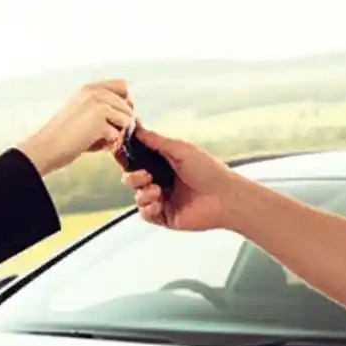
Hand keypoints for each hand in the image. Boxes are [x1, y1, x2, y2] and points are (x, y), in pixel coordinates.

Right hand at [17, 80, 133, 175]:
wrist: (46, 147)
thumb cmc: (64, 136)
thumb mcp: (82, 114)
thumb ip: (103, 110)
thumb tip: (131, 118)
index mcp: (90, 88)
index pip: (123, 86)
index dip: (126, 102)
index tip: (119, 117)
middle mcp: (95, 92)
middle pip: (128, 106)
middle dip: (124, 123)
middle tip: (110, 135)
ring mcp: (98, 104)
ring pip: (127, 120)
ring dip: (117, 134)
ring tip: (100, 141)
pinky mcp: (100, 120)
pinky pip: (118, 134)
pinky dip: (109, 144)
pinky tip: (93, 145)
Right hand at [118, 127, 239, 230]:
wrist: (225, 198)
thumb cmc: (208, 170)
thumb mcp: (181, 150)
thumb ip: (156, 141)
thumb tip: (137, 128)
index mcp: (164, 164)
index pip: (138, 160)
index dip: (127, 158)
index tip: (120, 154)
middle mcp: (162, 181)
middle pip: (132, 179)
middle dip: (132, 177)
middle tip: (145, 176)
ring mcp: (163, 200)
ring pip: (137, 197)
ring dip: (142, 194)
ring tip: (157, 191)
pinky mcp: (166, 217)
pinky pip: (145, 214)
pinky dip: (148, 208)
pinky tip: (159, 203)